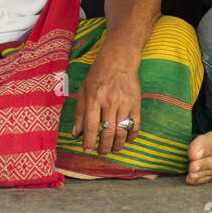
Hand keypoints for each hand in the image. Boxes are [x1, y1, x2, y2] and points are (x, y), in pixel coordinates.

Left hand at [70, 39, 140, 154]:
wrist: (119, 59)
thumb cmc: (98, 75)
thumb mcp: (83, 91)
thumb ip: (80, 113)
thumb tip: (76, 134)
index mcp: (94, 98)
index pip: (91, 126)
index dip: (89, 141)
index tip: (88, 150)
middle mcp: (109, 102)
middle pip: (108, 132)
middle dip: (104, 147)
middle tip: (101, 152)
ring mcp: (124, 103)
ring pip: (122, 131)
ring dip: (117, 145)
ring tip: (113, 150)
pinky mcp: (136, 103)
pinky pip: (135, 124)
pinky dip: (131, 136)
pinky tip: (126, 140)